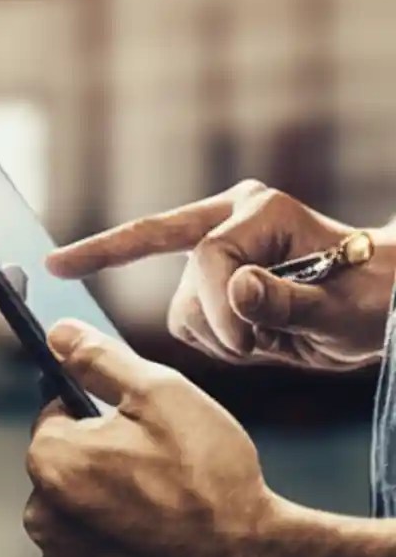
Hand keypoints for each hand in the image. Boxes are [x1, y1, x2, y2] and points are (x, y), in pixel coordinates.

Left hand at [24, 320, 281, 556]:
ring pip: (77, 518)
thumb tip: (58, 334)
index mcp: (50, 460)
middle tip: (161, 475)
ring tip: (165, 514)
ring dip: (108, 512)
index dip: (99, 417)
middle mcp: (42, 517)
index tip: (139, 431)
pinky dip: (119, 556)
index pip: (55, 418)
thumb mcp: (162, 394)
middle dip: (100, 465)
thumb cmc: (213, 480)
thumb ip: (100, 359)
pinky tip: (159, 551)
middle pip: (63, 471)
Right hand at [46, 179, 395, 370]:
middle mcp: (231, 218)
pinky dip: (216, 340)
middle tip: (262, 344)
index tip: (245, 345)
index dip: (220, 307)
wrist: (373, 304)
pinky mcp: (205, 278)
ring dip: (223, 337)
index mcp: (264, 212)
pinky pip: (186, 322)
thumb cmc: (370, 299)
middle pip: (190, 285)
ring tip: (269, 335)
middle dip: (221, 326)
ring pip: (184, 309)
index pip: (211, 255)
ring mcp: (215, 248)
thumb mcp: (341, 310)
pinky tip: (252, 333)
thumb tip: (238, 289)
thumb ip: (288, 302)